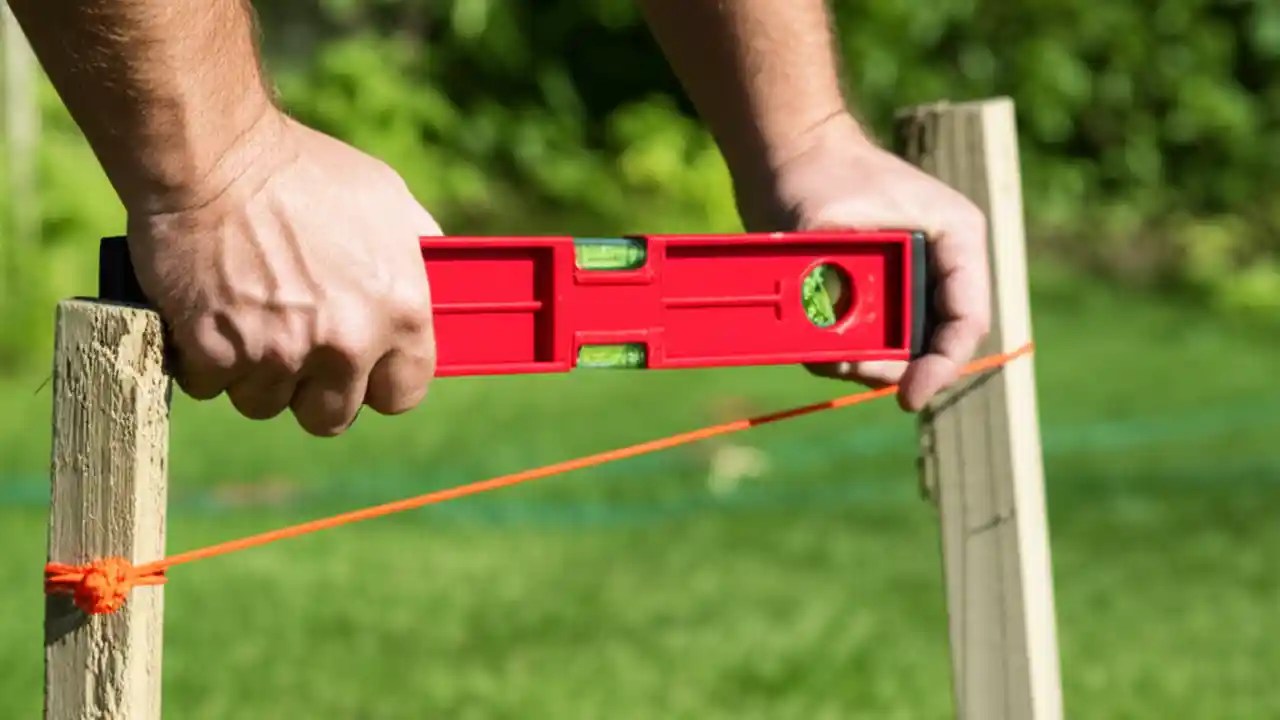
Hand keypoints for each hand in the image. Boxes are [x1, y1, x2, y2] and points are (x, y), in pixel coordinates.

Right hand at [125, 113, 440, 435]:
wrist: (215, 154)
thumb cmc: (304, 170)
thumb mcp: (388, 201)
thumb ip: (414, 253)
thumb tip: (435, 282)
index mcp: (401, 312)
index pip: (403, 394)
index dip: (377, 384)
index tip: (359, 370)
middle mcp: (348, 343)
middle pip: (331, 416)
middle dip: (310, 389)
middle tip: (291, 347)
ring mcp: (281, 353)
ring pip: (264, 402)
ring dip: (250, 373)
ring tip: (243, 317)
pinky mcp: (216, 352)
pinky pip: (208, 385)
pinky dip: (200, 358)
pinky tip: (203, 311)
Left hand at [734, 112, 990, 410]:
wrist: (790, 150)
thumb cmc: (814, 176)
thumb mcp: (821, 229)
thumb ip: (829, 289)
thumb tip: (834, 354)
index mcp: (956, 237)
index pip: (967, 321)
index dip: (941, 367)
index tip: (908, 397)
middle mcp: (945, 260)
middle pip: (936, 340)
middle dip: (894, 366)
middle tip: (850, 368)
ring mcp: (917, 276)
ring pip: (906, 345)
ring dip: (867, 361)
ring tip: (828, 352)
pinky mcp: (887, 288)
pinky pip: (880, 335)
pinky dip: (850, 348)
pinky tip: (821, 339)